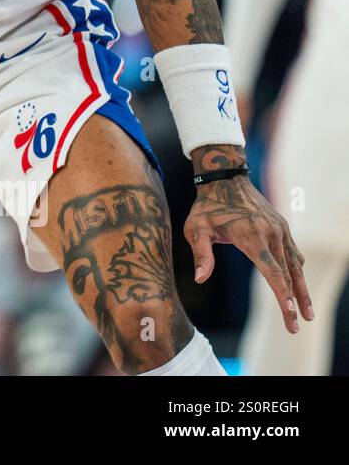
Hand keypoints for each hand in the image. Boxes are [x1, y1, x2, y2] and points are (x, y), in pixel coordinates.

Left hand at [184, 166, 312, 333]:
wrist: (224, 178)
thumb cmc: (207, 206)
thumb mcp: (196, 228)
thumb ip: (201, 254)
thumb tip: (200, 279)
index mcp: (252, 237)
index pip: (272, 271)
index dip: (281, 293)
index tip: (290, 312)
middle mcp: (271, 234)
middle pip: (287, 273)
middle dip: (294, 301)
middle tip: (298, 325)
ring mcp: (280, 229)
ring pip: (295, 265)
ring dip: (301, 289)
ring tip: (307, 312)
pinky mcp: (282, 226)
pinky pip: (293, 252)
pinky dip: (297, 270)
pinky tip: (299, 284)